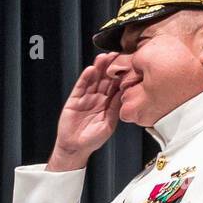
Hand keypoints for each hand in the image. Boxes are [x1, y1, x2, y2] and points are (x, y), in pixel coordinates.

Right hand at [46, 53, 121, 170]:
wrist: (75, 147)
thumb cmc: (92, 140)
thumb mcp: (108, 124)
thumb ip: (114, 109)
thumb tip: (123, 94)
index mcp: (109, 104)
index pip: (116, 86)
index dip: (121, 75)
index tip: (127, 64)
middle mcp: (99, 98)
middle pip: (106, 79)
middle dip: (110, 67)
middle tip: (116, 54)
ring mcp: (87, 97)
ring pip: (94, 79)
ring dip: (99, 68)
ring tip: (103, 58)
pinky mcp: (75, 99)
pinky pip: (81, 86)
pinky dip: (85, 78)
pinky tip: (90, 70)